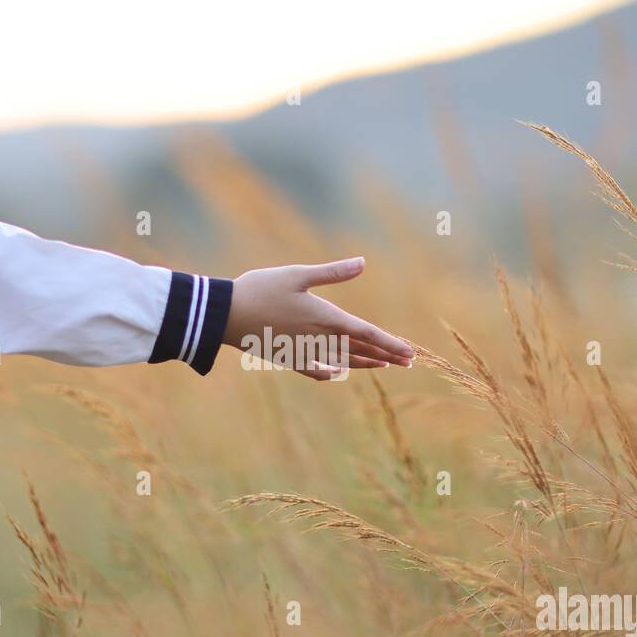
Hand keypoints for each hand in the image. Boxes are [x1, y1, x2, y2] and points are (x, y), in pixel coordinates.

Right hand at [223, 257, 412, 380]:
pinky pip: (315, 370)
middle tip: (407, 362)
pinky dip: (330, 372)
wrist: (226, 314)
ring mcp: (304, 351)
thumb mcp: (298, 274)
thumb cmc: (261, 288)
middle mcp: (319, 338)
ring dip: (364, 363)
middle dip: (385, 355)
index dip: (390, 343)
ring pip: (342, 360)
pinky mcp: (288, 358)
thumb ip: (332, 272)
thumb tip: (363, 262)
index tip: (409, 353)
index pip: (367, 334)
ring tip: (383, 365)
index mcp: (326, 317)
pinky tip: (337, 374)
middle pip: (360, 350)